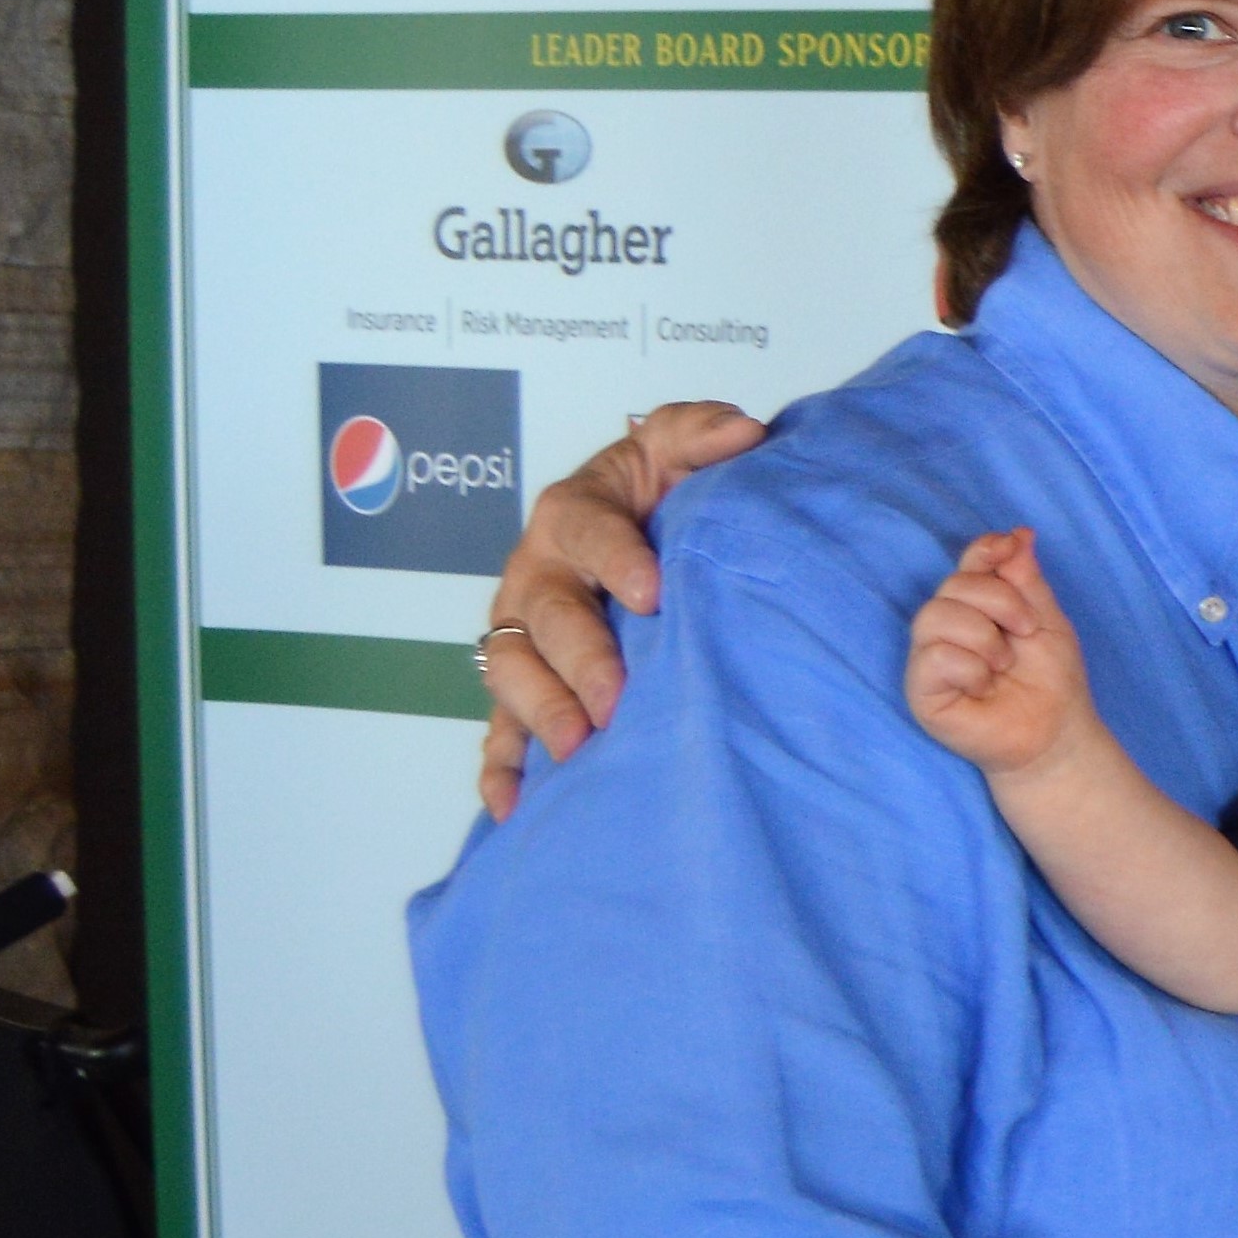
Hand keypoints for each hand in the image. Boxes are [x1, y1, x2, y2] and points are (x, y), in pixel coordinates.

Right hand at [473, 400, 769, 814]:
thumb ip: (701, 432)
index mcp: (575, 512)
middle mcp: (538, 573)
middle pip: (546, 615)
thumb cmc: (661, 491)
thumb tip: (740, 432)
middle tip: (617, 699)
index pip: (588, 531)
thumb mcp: (680, 448)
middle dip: (580, 659)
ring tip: (576, 749)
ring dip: (540, 712)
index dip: (616, 558)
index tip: (653, 592)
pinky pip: (498, 728)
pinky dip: (502, 767)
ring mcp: (524, 634)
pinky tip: (515, 805)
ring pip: (513, 672)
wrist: (645, 526)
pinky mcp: (524, 684)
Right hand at [905, 531, 1090, 778]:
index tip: (1010, 548)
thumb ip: (1027, 580)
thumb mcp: (1046, 621)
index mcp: (977, 607)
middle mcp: (947, 627)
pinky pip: (933, 656)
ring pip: (936, 615)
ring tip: (1003, 665)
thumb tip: (1018, 534)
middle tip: (1025, 632)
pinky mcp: (920, 690)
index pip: (967, 565)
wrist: (1055, 734)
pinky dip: (970, 668)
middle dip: (999, 600)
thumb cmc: (1051, 681)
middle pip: (953, 585)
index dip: (984, 551)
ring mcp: (929, 658)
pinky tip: (984, 688)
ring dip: (984, 637)